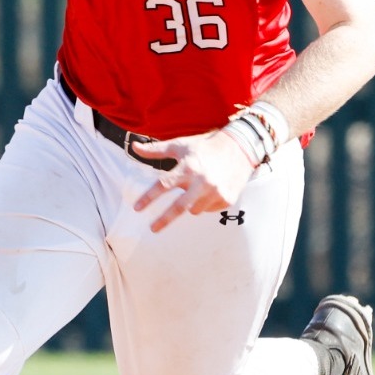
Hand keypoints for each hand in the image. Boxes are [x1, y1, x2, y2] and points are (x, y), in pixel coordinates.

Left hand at [130, 129, 257, 232]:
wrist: (240, 148)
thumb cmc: (205, 146)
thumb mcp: (181, 145)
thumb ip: (156, 150)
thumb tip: (134, 147)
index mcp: (188, 167)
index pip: (163, 185)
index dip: (148, 198)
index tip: (137, 208)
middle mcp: (201, 181)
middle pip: (178, 207)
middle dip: (164, 220)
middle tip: (153, 228)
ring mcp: (216, 191)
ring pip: (194, 210)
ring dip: (190, 204)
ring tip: (196, 190)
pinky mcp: (227, 199)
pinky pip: (208, 209)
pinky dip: (205, 203)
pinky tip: (211, 190)